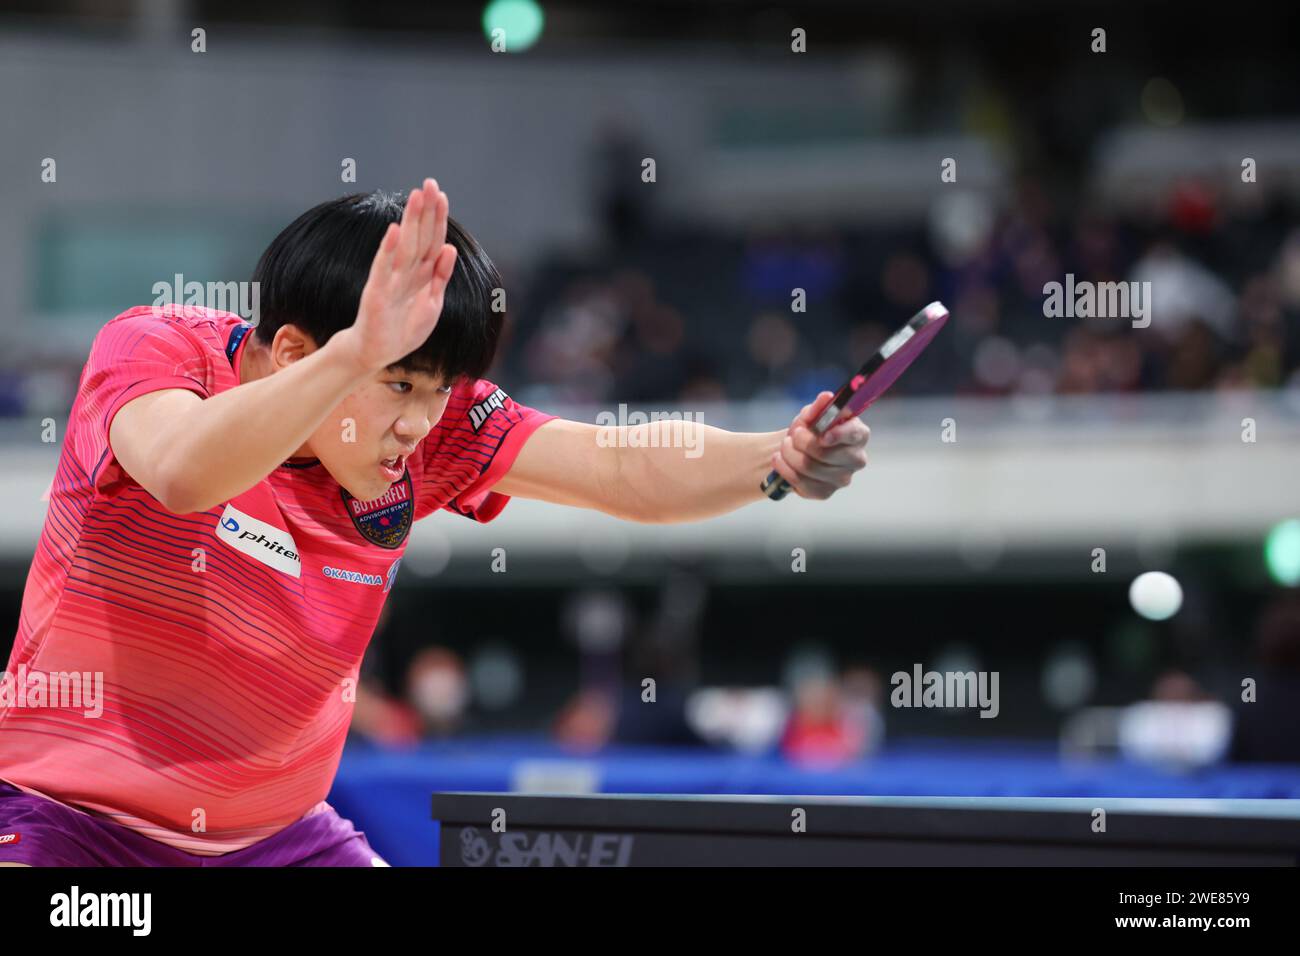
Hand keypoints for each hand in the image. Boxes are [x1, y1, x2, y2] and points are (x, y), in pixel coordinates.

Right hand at [340, 179, 457, 373]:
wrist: (375, 353)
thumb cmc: (403, 329)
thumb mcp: (432, 304)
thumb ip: (441, 277)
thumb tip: (451, 248)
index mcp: (421, 275)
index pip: (432, 241)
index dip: (437, 219)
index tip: (442, 195)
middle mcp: (406, 272)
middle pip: (419, 236)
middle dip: (425, 210)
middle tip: (429, 183)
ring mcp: (391, 280)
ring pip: (405, 246)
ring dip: (411, 221)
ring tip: (415, 197)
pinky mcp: (377, 293)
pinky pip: (384, 268)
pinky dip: (390, 250)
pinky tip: (395, 231)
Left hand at [769, 391, 869, 499]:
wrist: (796, 450)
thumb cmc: (810, 429)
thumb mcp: (812, 414)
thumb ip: (819, 407)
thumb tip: (826, 397)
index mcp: (858, 434)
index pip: (854, 435)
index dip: (838, 435)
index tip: (822, 434)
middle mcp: (856, 459)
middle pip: (826, 454)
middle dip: (802, 442)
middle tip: (793, 434)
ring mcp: (842, 479)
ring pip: (810, 468)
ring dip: (789, 454)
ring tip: (784, 446)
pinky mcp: (825, 492)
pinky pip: (801, 483)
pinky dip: (785, 470)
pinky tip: (780, 460)